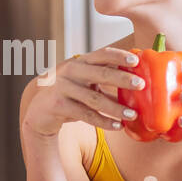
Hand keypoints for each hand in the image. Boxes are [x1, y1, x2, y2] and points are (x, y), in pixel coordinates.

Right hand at [21, 47, 143, 139]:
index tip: (137, 59)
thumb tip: (139, 81)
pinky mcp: (59, 105)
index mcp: (81, 61)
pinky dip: (104, 121)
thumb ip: (105, 78)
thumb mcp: (85, 82)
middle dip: (123, 78)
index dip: (120, 55)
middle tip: (142, 84)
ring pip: (94, 99)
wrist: (40, 111)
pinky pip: (86, 115)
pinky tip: (118, 126)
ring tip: (133, 114)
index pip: (102, 54)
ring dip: (116, 108)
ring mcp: (63, 87)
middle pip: (101, 73)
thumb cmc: (70, 94)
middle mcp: (71, 71)